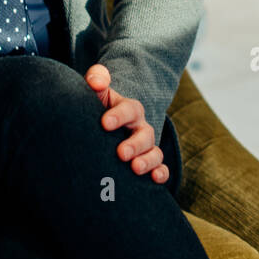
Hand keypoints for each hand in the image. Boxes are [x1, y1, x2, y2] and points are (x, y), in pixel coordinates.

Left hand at [84, 64, 169, 184]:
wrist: (102, 127)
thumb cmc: (97, 108)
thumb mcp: (97, 93)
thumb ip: (96, 79)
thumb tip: (96, 81)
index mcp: (129, 109)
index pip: (129, 109)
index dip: (119, 116)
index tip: (104, 124)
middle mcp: (141, 128)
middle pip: (145, 134)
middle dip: (134, 144)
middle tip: (121, 153)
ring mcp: (146, 147)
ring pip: (155, 153)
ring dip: (148, 161)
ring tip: (135, 168)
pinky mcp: (149, 164)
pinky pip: (161, 169)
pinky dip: (161, 174)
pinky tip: (155, 179)